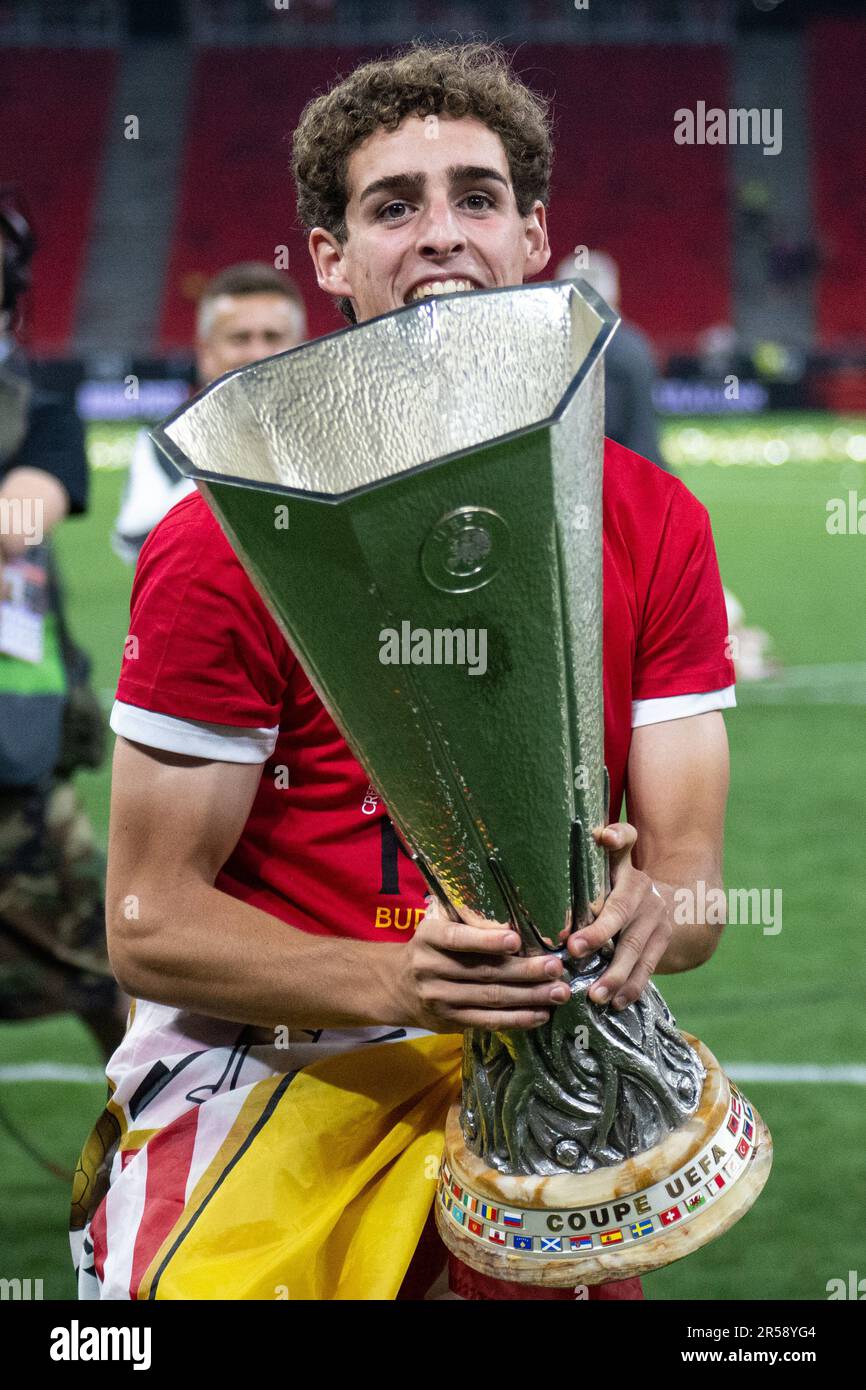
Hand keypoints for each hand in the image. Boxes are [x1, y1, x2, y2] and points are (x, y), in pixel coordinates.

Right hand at [395, 898, 571, 1033]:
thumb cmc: (430, 947)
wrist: (395, 985)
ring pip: (491, 999)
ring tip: (558, 992)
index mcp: (429, 938)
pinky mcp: (450, 1021)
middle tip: (556, 967)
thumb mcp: (438, 924)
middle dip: (525, 971)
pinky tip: (540, 1013)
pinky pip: (488, 1021)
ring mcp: (440, 999)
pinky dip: (517, 1019)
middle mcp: (431, 969)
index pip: (457, 939)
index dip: (485, 941)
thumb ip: (467, 920)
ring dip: (529, 997)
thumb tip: (518, 916)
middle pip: (484, 972)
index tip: (515, 939)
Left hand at [565, 822, 671, 1010]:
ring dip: (615, 974)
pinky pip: (647, 969)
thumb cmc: (625, 886)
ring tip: (595, 994)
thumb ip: (609, 848)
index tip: (604, 837)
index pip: (625, 844)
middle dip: (598, 932)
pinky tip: (616, 1004)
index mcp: (627, 869)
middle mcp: (644, 894)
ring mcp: (655, 922)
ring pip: (635, 948)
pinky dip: (632, 988)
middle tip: (574, 948)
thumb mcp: (617, 863)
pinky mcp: (661, 946)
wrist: (679, 904)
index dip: (617, 839)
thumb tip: (595, 832)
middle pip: (621, 912)